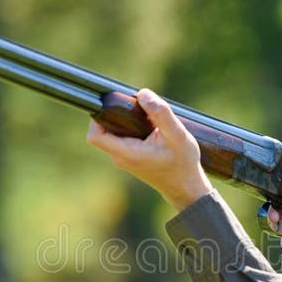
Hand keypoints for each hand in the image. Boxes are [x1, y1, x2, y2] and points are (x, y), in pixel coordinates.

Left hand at [86, 89, 212, 210]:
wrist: (185, 187)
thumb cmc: (182, 163)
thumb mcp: (177, 135)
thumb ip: (160, 113)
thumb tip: (142, 94)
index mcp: (127, 153)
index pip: (95, 136)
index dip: (98, 117)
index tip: (114, 104)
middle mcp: (121, 157)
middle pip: (104, 129)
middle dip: (118, 114)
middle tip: (139, 107)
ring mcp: (125, 159)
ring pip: (115, 132)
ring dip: (127, 121)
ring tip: (149, 118)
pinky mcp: (131, 158)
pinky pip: (123, 137)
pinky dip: (133, 128)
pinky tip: (151, 127)